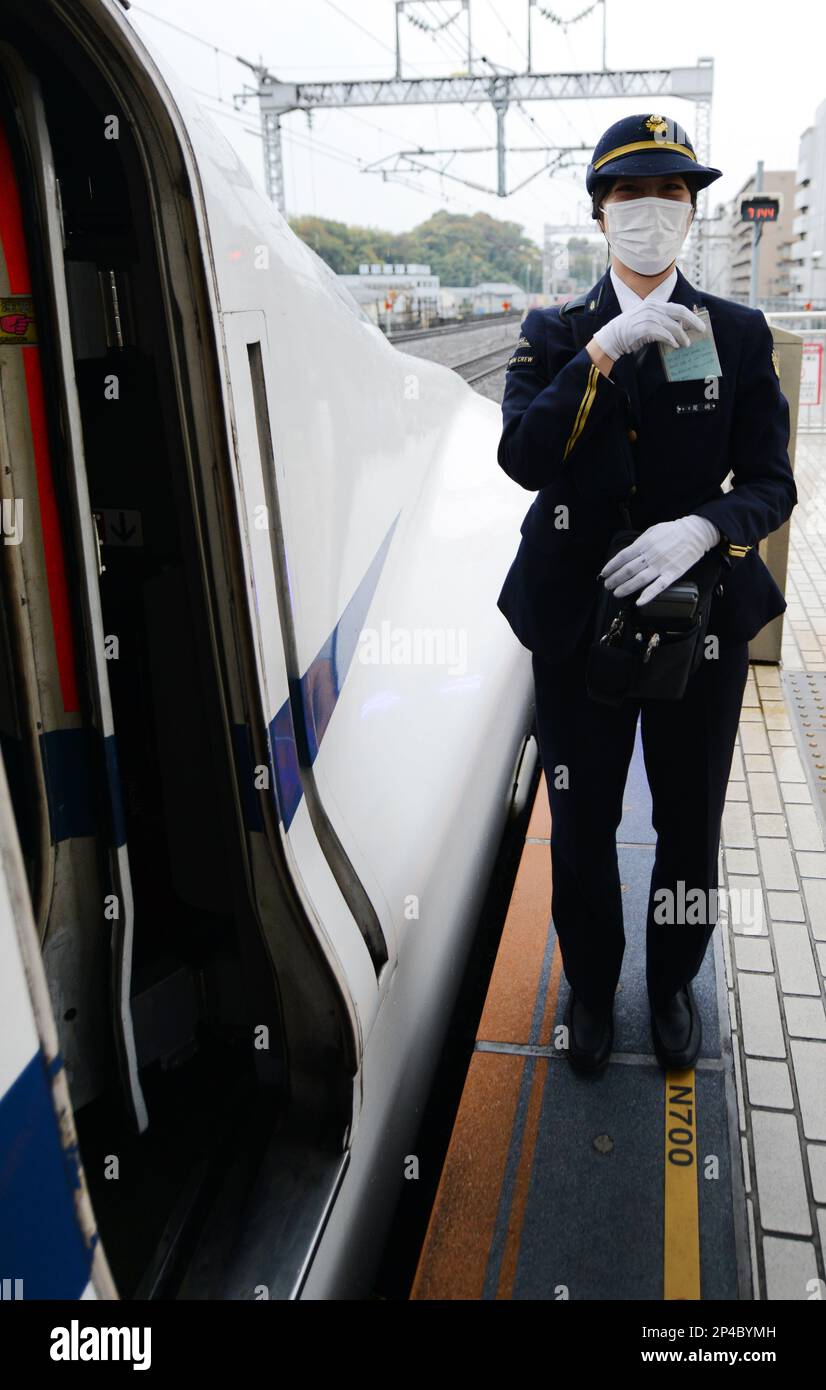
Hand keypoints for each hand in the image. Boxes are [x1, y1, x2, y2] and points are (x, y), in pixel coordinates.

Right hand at [592, 302, 705, 362]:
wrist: (612, 336)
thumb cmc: (630, 330)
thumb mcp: (646, 319)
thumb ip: (661, 320)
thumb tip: (679, 328)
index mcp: (654, 304)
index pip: (677, 307)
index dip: (690, 316)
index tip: (698, 324)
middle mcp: (653, 307)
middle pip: (679, 312)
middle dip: (692, 321)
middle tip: (701, 330)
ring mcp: (649, 317)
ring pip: (673, 325)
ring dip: (682, 336)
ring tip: (686, 344)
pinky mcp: (645, 328)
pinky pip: (663, 334)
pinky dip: (671, 340)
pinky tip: (675, 345)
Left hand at [599, 516, 720, 605]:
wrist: (694, 533)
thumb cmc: (672, 531)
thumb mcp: (652, 531)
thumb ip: (639, 543)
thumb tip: (627, 554)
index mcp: (644, 544)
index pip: (622, 557)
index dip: (611, 566)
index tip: (604, 573)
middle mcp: (650, 556)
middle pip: (628, 570)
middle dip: (615, 579)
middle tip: (607, 585)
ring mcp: (661, 566)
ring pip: (639, 580)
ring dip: (625, 588)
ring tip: (616, 593)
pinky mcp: (672, 574)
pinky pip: (658, 586)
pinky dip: (648, 595)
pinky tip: (639, 602)